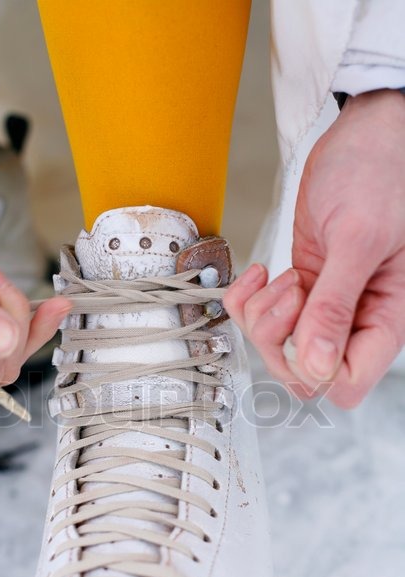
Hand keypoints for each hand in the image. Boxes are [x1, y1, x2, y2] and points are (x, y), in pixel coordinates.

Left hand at [224, 89, 404, 407]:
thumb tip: (318, 364)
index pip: (346, 384)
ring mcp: (326, 306)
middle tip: (289, 293)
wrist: (366, 136)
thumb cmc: (380, 174)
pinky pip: (260, 317)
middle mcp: (356, 320)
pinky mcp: (302, 288)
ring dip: (264, 317)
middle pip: (304, 372)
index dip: (315, 368)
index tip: (303, 326)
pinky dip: (248, 300)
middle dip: (281, 339)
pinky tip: (262, 273)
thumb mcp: (359, 239)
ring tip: (284, 276)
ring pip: (278, 347)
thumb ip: (337, 306)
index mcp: (385, 318)